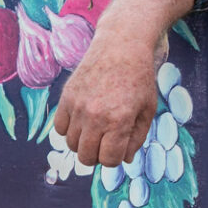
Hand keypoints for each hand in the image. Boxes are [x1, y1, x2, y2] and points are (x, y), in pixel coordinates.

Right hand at [52, 26, 163, 166]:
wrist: (122, 46)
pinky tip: (83, 121)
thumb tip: (124, 160)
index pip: (109, 160)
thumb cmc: (140, 80)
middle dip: (98, 156)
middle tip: (106, 143)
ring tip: (96, 130)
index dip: (115, 158)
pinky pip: (59, 128)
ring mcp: (77, 106)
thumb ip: (137, 139)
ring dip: (83, 143)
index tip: (119, 148)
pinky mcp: (66, 97)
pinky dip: (69, 130)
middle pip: (86, 157)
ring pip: (71, 144)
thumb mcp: (147, 111)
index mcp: (119, 121)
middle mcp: (95, 116)